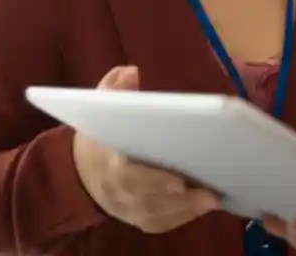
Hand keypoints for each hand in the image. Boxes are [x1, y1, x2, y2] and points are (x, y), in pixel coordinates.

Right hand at [72, 66, 220, 233]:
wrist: (80, 172)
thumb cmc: (99, 135)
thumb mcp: (99, 106)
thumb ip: (114, 89)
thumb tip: (131, 72)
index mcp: (107, 163)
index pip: (127, 177)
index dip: (152, 181)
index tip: (178, 180)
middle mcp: (116, 192)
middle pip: (148, 200)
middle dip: (179, 199)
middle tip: (210, 191)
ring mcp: (126, 209)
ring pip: (157, 215)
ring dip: (187, 210)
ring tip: (215, 198)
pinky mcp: (139, 219)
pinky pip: (161, 223)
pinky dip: (183, 217)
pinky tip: (206, 205)